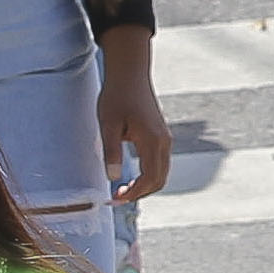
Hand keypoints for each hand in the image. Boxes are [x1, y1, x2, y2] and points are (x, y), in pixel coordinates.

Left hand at [97, 31, 170, 199]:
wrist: (130, 73)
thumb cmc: (117, 95)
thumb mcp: (108, 124)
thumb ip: (112, 152)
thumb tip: (113, 178)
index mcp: (152, 140)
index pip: (149, 179)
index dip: (133, 193)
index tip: (115, 198)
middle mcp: (164, 142)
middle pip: (159, 180)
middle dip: (140, 193)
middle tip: (117, 198)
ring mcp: (165, 139)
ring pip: (161, 173)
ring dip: (144, 186)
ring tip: (122, 189)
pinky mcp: (161, 136)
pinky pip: (159, 164)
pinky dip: (148, 175)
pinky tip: (131, 175)